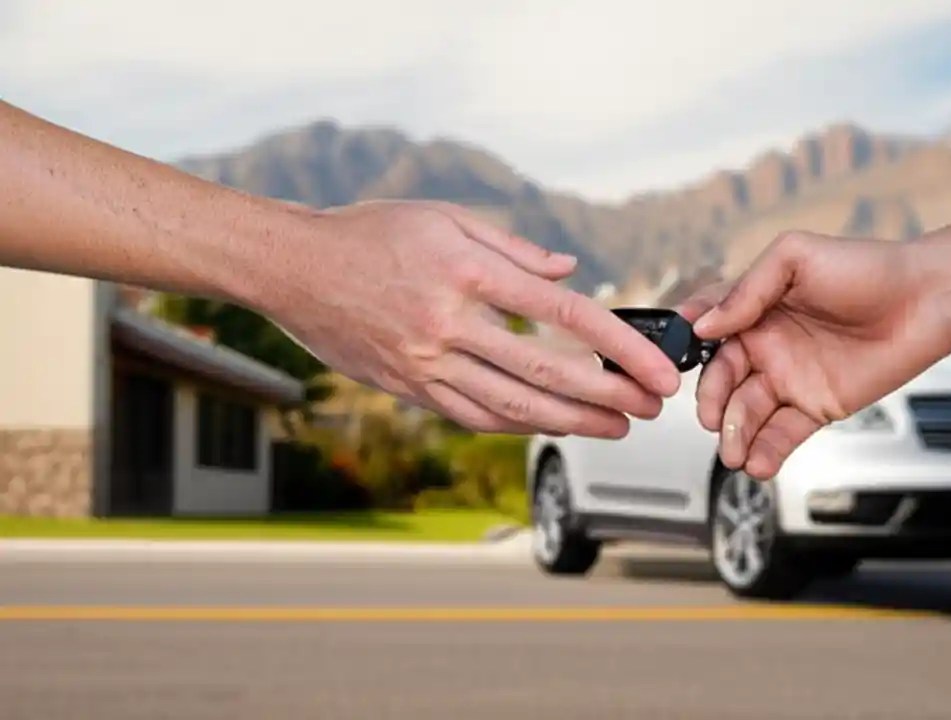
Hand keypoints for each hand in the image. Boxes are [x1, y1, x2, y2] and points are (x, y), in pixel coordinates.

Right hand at [254, 200, 680, 437]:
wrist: (291, 269)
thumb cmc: (371, 233)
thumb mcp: (446, 219)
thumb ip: (515, 249)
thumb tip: (570, 273)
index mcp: (467, 273)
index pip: (563, 316)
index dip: (619, 346)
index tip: (656, 368)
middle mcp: (449, 324)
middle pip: (548, 374)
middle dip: (612, 396)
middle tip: (652, 407)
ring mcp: (427, 364)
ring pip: (515, 407)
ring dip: (575, 423)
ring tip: (618, 427)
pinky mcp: (410, 388)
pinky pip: (475, 417)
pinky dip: (520, 426)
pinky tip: (554, 428)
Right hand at [681, 231, 950, 477]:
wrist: (926, 300)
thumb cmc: (868, 267)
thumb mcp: (795, 256)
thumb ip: (747, 289)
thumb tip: (706, 324)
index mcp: (755, 307)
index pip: (708, 330)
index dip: (690, 347)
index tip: (676, 364)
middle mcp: (768, 345)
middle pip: (722, 380)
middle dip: (712, 402)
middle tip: (712, 417)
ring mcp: (791, 379)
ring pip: (748, 413)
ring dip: (734, 434)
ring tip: (732, 450)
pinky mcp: (817, 407)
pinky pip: (782, 433)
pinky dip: (766, 451)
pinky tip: (756, 460)